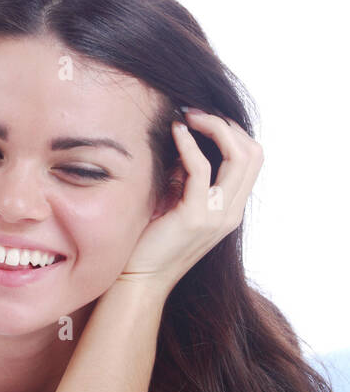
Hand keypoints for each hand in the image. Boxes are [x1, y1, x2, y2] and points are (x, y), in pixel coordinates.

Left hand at [118, 109, 263, 293]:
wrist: (138, 279)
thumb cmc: (150, 240)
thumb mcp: (176, 201)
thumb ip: (187, 176)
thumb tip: (183, 138)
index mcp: (230, 209)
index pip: (252, 159)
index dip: (232, 132)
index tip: (203, 118)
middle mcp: (230, 212)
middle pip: (253, 153)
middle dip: (226, 124)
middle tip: (195, 111)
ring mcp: (217, 216)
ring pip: (238, 156)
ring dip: (214, 127)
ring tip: (187, 116)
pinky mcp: (195, 217)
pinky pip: (202, 169)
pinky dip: (189, 143)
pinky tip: (175, 131)